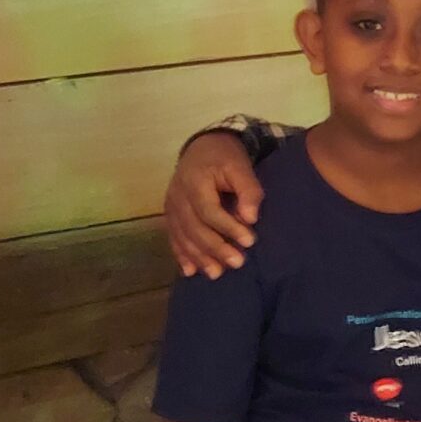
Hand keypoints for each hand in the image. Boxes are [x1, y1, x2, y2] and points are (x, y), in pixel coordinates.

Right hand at [165, 134, 262, 277]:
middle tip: (238, 263)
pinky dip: (181, 255)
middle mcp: (178, 196)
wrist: (202, 148)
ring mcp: (171, 206)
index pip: (209, 211)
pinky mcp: (170, 214)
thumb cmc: (225, 158)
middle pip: (194, 227)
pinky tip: (189, 271)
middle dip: (215, 248)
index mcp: (194, 182)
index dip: (228, 228)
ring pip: (182, 236)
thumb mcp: (240, 166)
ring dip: (199, 257)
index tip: (249, 242)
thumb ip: (248, 190)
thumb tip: (250, 217)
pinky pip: (173, 237)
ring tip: (217, 273)